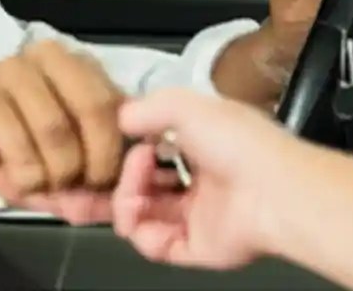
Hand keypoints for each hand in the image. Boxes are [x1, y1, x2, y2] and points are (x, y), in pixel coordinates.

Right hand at [0, 39, 123, 224]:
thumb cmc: (20, 141)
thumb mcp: (66, 156)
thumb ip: (93, 174)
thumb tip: (110, 206)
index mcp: (79, 64)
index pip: (115, 102)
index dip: (115, 150)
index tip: (106, 183)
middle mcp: (48, 56)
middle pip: (92, 108)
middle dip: (93, 162)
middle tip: (79, 189)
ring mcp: (10, 70)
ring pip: (54, 126)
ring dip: (56, 172)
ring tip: (46, 185)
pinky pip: (15, 140)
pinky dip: (26, 172)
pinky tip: (21, 181)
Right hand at [112, 88, 306, 268]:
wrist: (274, 191)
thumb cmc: (242, 144)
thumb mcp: (189, 106)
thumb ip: (149, 107)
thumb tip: (122, 117)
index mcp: (202, 144)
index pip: (151, 148)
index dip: (122, 150)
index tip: (100, 144)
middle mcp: (199, 180)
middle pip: (141, 187)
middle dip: (108, 185)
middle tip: (78, 182)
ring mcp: (197, 216)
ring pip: (142, 216)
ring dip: (122, 203)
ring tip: (127, 192)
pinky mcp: (195, 246)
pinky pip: (154, 245)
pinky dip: (138, 232)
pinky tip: (137, 213)